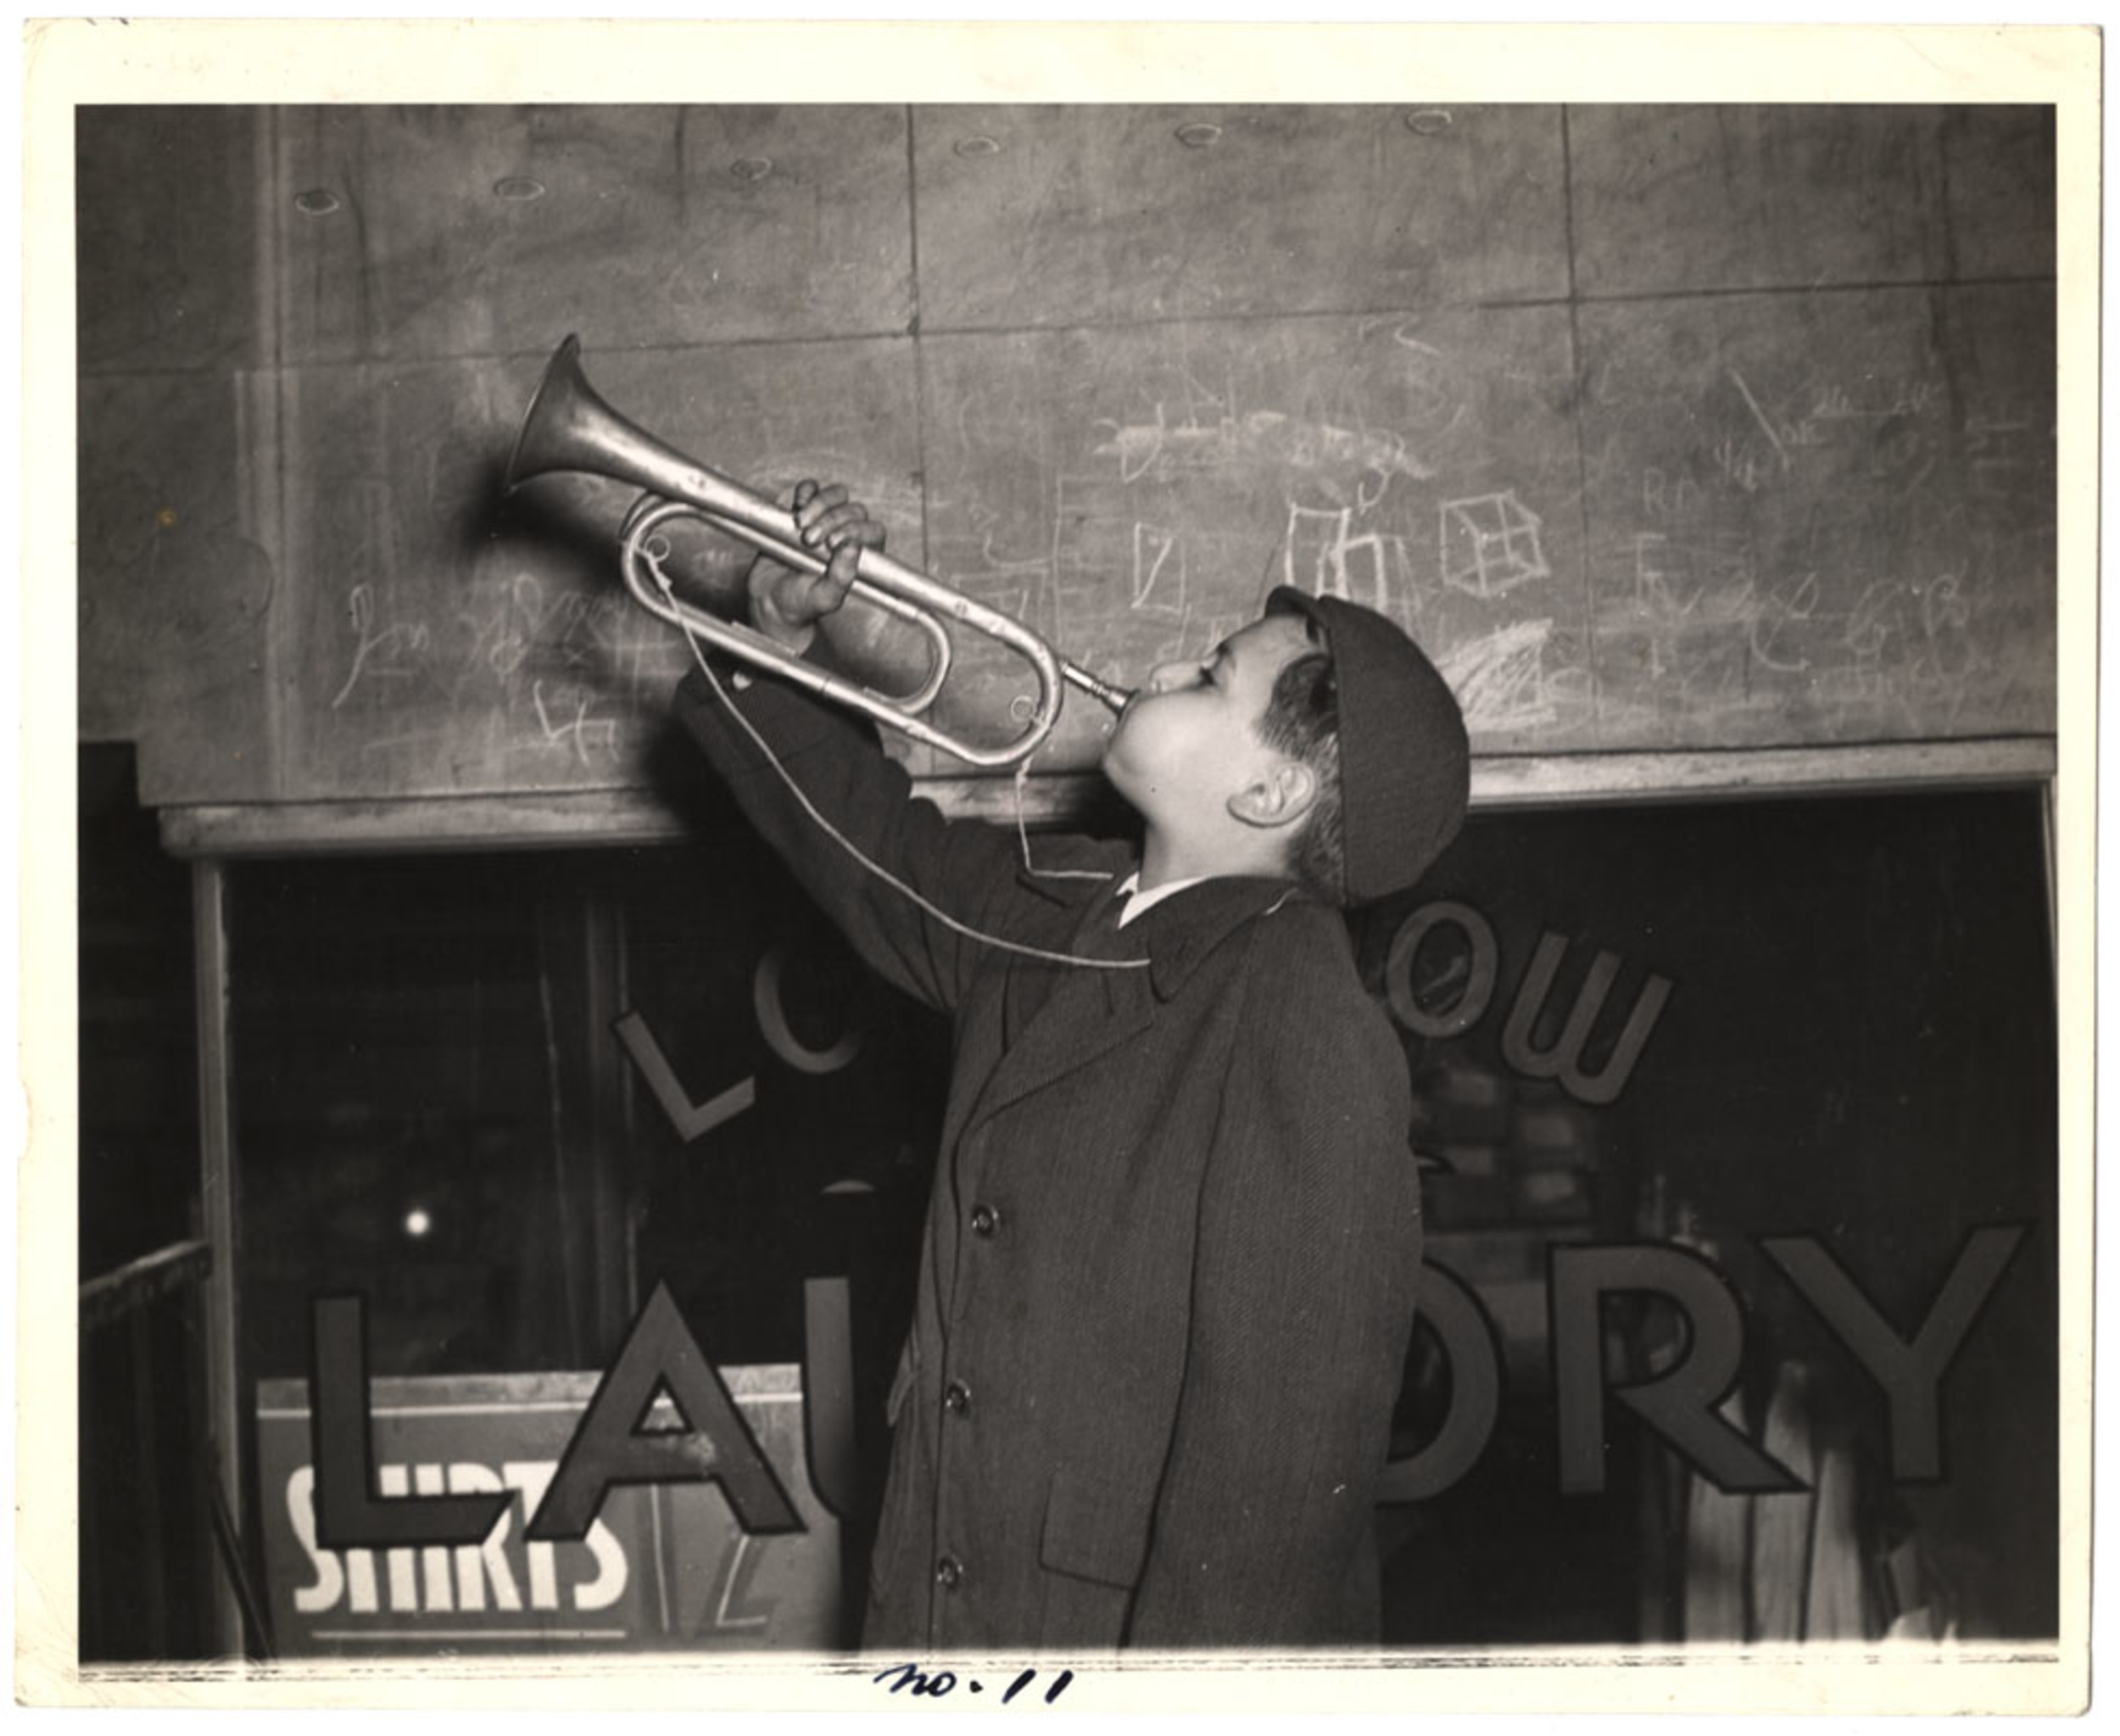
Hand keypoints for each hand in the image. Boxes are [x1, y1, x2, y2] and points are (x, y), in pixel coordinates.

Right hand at [748, 480, 885, 649]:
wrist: (770, 599)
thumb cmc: (802, 603)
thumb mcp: (825, 598)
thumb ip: (842, 577)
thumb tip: (854, 546)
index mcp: (862, 556)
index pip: (872, 531)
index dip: (856, 530)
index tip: (832, 544)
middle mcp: (847, 535)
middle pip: (854, 510)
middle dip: (832, 521)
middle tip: (810, 540)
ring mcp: (826, 520)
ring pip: (837, 495)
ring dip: (820, 505)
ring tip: (801, 525)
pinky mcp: (803, 510)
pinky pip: (810, 489)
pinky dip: (805, 492)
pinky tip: (796, 508)